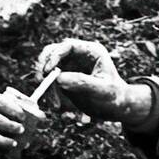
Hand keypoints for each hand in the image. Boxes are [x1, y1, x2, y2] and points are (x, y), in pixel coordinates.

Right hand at [35, 38, 149, 124]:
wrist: (117, 109)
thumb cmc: (114, 96)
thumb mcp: (102, 90)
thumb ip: (82, 82)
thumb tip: (58, 78)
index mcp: (91, 52)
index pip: (67, 46)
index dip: (54, 55)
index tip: (48, 70)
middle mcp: (78, 57)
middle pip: (51, 55)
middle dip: (44, 69)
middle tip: (41, 84)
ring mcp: (69, 69)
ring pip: (47, 73)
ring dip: (48, 90)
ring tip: (58, 108)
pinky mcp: (63, 82)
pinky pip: (50, 87)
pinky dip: (51, 98)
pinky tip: (63, 112)